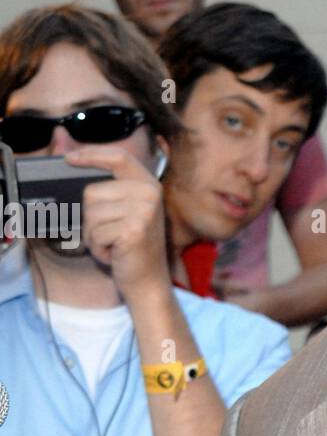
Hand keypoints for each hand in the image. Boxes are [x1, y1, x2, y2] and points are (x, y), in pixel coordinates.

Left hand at [69, 146, 170, 302]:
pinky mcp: (134, 229)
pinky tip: (115, 253)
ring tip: (114, 244)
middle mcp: (149, 193)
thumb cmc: (131, 247)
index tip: (69, 158)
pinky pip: (95, 233)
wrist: (148, 281)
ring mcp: (144, 210)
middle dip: (92, 217)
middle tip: (112, 233)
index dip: (91, 154)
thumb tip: (75, 161)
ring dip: (94, 235)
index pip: (118, 157)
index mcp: (149, 184)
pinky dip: (98, 248)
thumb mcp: (126, 211)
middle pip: (92, 191)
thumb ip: (110, 189)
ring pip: (91, 214)